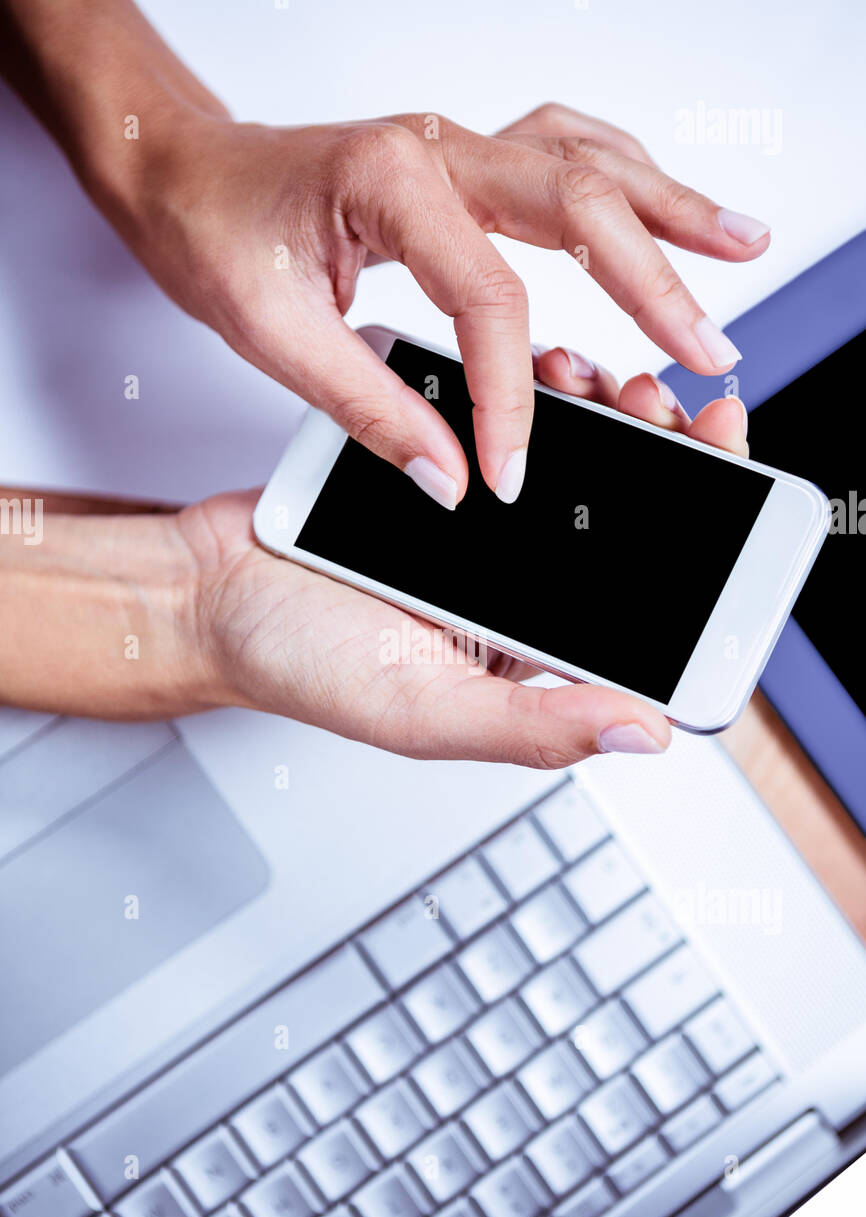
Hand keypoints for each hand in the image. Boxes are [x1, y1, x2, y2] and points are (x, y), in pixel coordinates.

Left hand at [120, 102, 766, 508]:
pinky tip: (661, 211)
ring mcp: (459, 148)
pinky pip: (567, 154)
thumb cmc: (214, 232)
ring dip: (668, 209)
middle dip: (655, 282)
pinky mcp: (464, 162)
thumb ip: (367, 410)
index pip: (487, 298)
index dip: (512, 394)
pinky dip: (628, 183)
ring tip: (738, 250)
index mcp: (389, 186)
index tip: (515, 468)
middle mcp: (439, 152)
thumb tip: (445, 475)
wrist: (181, 172)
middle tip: (707, 350)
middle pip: (580, 204)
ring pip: (591, 162)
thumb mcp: (273, 337)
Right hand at [181, 359, 748, 766]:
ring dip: (607, 418)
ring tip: (614, 385)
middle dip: (667, 462)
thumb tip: (646, 732)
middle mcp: (518, 590)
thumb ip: (534, 727)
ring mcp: (480, 531)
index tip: (730, 482)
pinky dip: (533, 394)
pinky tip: (547, 371)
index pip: (646, 601)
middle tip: (680, 414)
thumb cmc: (302, 665)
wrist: (207, 591)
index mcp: (534, 654)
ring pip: (571, 466)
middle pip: (622, 522)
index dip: (699, 543)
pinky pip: (503, 428)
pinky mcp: (439, 475)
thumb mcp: (424, 713)